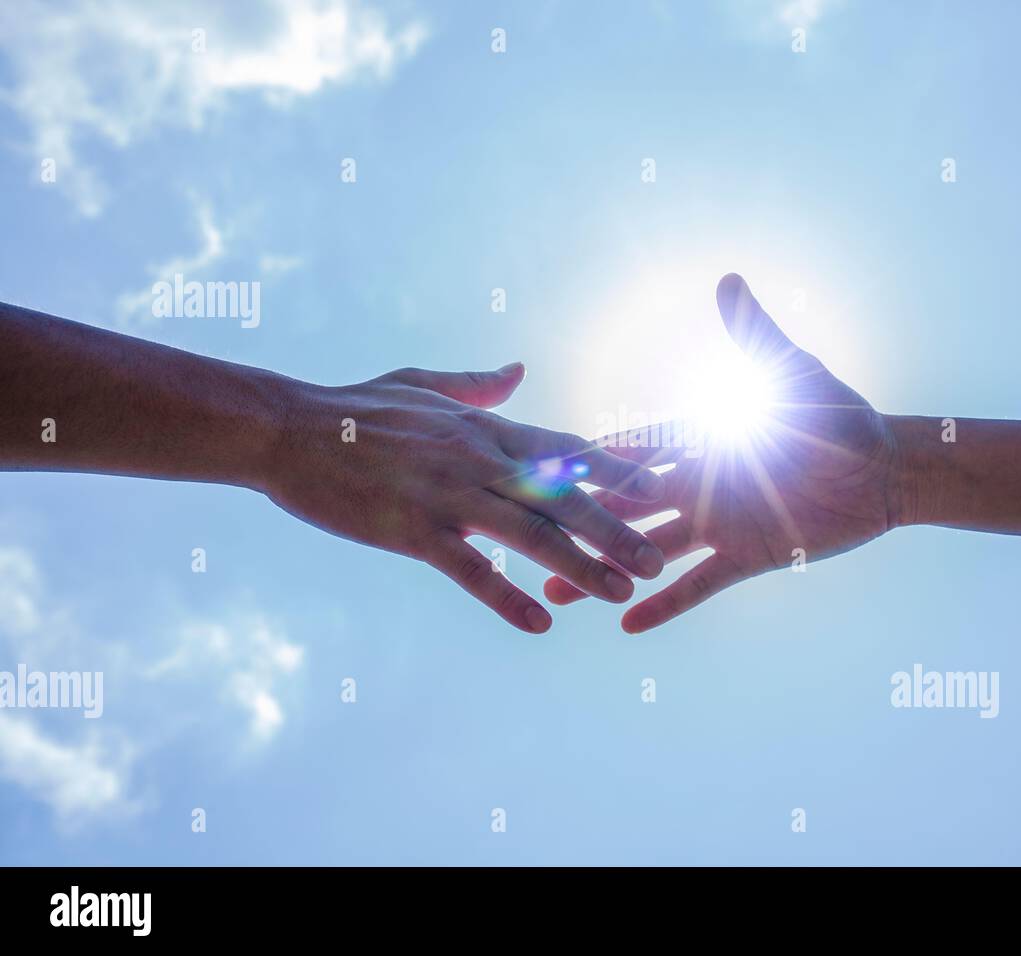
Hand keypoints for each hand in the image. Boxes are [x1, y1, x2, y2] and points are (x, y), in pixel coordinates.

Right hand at [262, 363, 666, 632]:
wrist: (290, 430)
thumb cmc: (356, 408)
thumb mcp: (423, 384)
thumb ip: (478, 385)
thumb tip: (519, 371)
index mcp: (485, 428)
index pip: (565, 450)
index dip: (617, 470)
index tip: (662, 485)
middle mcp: (478, 460)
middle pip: (563, 497)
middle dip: (616, 528)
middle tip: (658, 558)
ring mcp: (447, 496)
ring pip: (529, 534)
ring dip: (580, 564)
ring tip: (620, 593)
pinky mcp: (413, 531)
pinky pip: (469, 569)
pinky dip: (505, 596)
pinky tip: (539, 623)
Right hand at [543, 274, 899, 632]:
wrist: (887, 471)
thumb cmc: (841, 415)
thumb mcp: (794, 374)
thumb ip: (755, 338)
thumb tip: (728, 282)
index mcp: (703, 441)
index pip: (637, 449)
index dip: (593, 460)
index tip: (541, 466)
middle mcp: (701, 484)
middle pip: (627, 507)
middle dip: (582, 522)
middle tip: (531, 536)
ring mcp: (719, 524)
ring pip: (648, 552)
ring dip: (606, 570)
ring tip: (560, 593)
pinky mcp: (745, 556)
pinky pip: (698, 586)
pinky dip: (665, 606)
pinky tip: (628, 623)